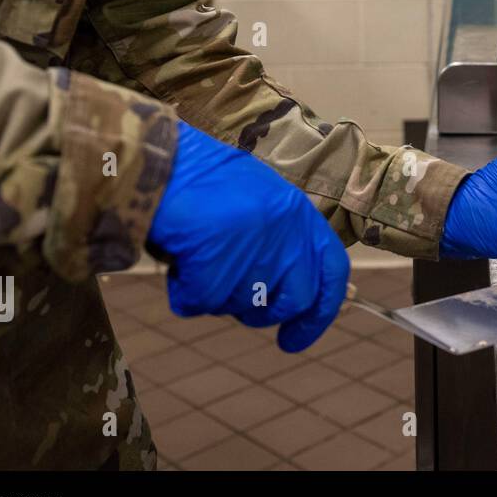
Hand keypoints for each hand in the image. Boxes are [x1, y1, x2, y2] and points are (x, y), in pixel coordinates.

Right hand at [148, 121, 349, 351]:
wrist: (163, 160)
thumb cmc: (205, 176)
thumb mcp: (260, 198)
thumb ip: (279, 238)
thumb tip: (278, 286)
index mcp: (300, 215)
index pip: (333, 272)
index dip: (321, 311)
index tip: (297, 337)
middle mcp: (286, 238)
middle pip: (293, 301)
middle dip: (264, 312)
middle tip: (236, 300)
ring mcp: (255, 257)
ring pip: (241, 306)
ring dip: (217, 293)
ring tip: (199, 254)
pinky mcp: (217, 271)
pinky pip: (201, 303)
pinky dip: (185, 291)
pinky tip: (178, 259)